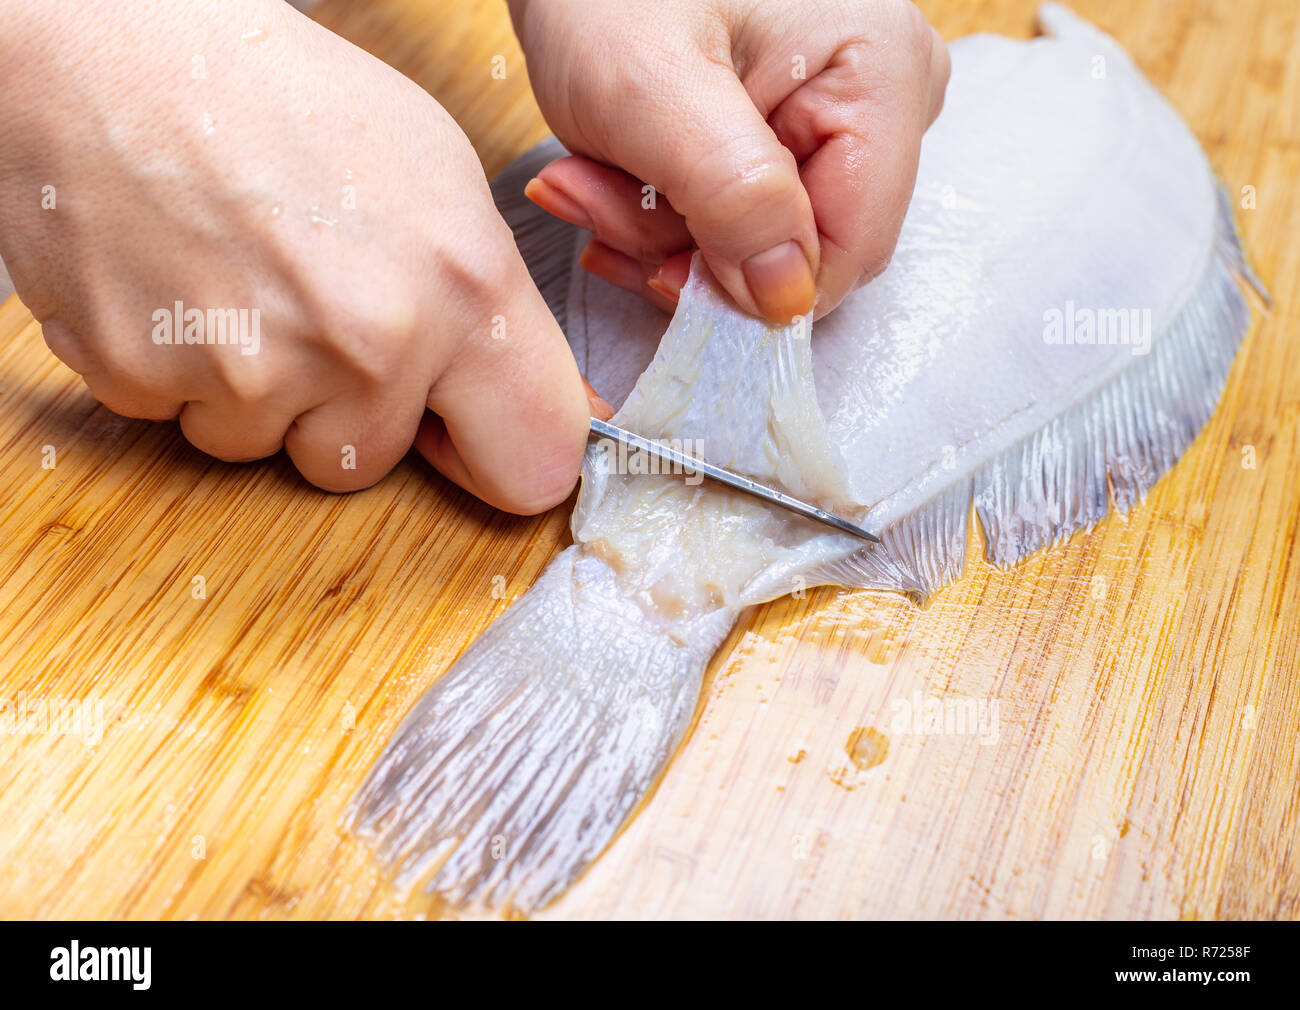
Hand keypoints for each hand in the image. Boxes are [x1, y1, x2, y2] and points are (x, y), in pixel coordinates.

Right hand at [0, 0, 596, 512]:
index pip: (536, 464)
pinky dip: (177, 372)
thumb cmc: (286, 102)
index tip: (473, 440)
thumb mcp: (442, 185)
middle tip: (313, 315)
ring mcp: (254, 370)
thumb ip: (490, 310)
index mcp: (464, 287)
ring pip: (268, 449)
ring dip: (256, 395)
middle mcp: (371, 342)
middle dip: (345, 413)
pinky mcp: (145, 376)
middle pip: (371, 463)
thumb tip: (526, 402)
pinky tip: (181, 287)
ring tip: (240, 285)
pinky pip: (180, 420)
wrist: (120, 52)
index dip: (506, 461)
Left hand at [510, 0, 949, 321]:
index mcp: (882, 71)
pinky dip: (660, 216)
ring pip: (755, 246)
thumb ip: (732, 196)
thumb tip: (786, 300)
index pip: (850, 250)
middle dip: (682, 250)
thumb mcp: (651, 87)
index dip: (751, 289)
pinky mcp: (788, 133)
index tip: (655, 270)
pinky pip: (735, 220)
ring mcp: (834, 115)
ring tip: (586, 175)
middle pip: (798, 252)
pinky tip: (609, 174)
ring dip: (654, 234)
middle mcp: (879, 98)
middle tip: (592, 197)